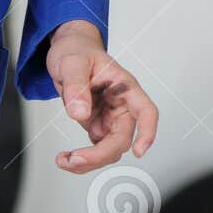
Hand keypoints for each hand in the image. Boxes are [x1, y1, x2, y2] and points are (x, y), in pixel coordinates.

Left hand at [45, 19, 158, 172]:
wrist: (69, 51)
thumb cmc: (78, 51)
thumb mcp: (72, 63)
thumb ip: (76, 86)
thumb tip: (80, 112)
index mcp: (124, 87)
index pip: (145, 110)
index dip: (147, 131)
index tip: (139, 150)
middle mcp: (120, 104)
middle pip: (123, 138)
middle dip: (100, 154)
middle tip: (75, 159)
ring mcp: (109, 117)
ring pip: (110, 149)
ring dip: (90, 161)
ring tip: (65, 160)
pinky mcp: (96, 124)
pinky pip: (96, 149)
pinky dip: (82, 159)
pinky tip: (66, 158)